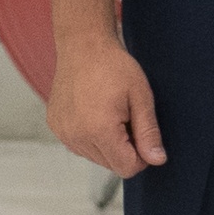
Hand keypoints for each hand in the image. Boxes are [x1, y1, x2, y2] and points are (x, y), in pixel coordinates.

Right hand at [46, 35, 165, 178]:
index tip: (143, 134)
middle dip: (125, 148)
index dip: (142, 157)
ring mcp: (62, 132)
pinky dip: (92, 136)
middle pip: (111, 165)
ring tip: (111, 113)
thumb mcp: (141, 98)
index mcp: (98, 130)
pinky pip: (80, 145)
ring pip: (95, 157)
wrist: (83, 45)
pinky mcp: (56, 126)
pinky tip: (95, 112)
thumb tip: (157, 160)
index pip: (126, 168)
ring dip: (108, 143)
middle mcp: (75, 136)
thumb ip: (149, 132)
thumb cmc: (114, 66)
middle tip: (127, 117)